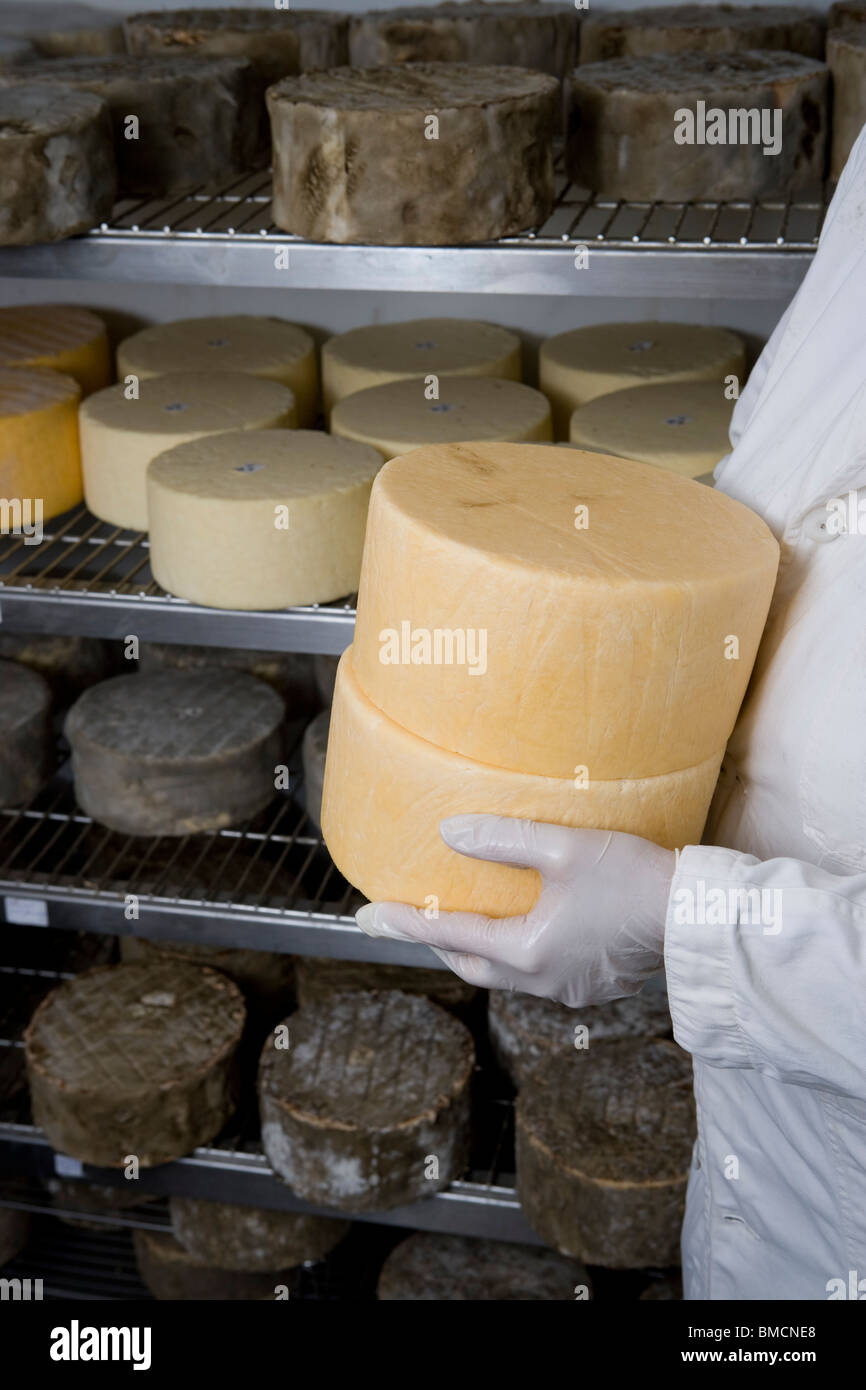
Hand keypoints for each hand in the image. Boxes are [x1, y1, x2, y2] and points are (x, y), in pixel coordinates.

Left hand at [355, 814, 675, 1007]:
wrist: (697, 915)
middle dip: (437, 942)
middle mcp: (543, 981)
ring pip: (505, 975)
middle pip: (471, 965)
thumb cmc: (635, 879)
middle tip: (411, 918)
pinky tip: (525, 932)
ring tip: (463, 921)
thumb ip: (503, 839)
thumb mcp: (563, 847)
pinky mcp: (595, 987)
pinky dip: (518, 955)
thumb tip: (450, 833)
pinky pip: (539, 976)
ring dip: (479, 950)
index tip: (367, 915)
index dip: (404, 921)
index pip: (449, 933)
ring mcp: (570, 990)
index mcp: (527, 951)